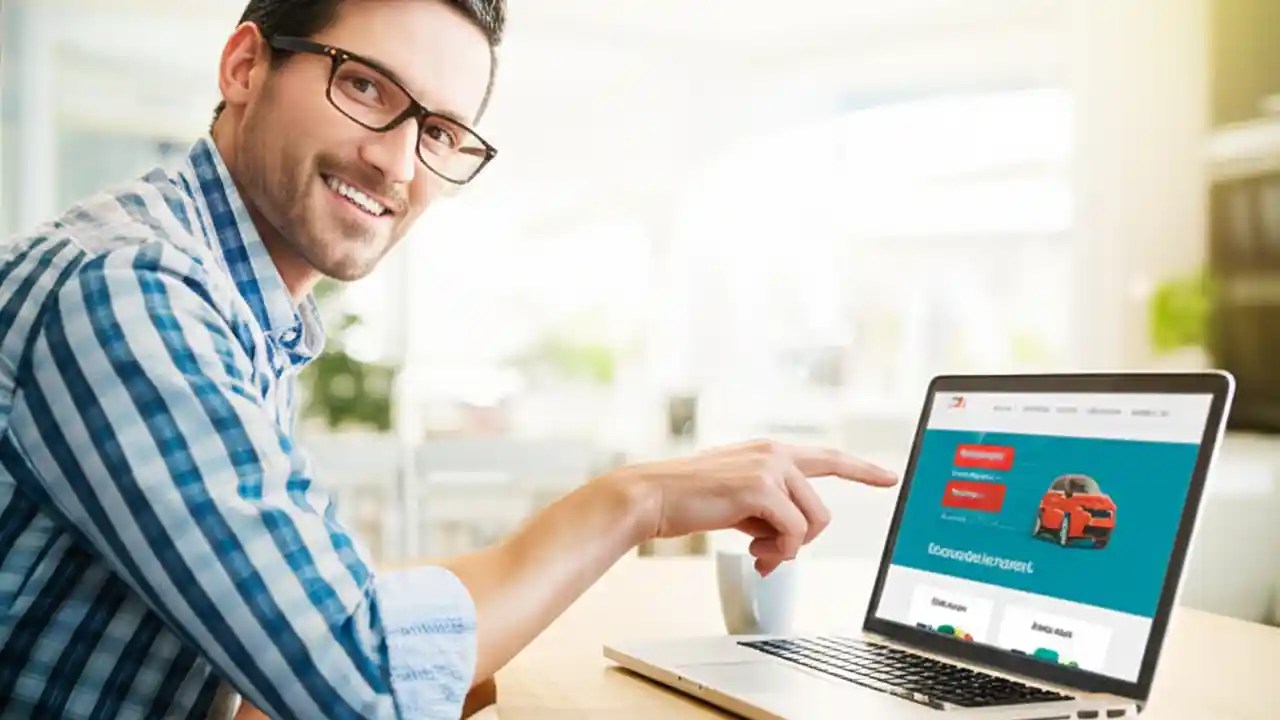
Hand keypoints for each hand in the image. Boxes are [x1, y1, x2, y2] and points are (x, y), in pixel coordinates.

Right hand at [618, 439, 898, 574]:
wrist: (653, 496)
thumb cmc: (689, 500)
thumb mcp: (736, 499)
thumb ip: (767, 508)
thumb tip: (788, 542)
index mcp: (770, 452)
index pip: (827, 457)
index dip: (861, 469)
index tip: (889, 477)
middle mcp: (774, 453)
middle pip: (822, 510)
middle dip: (800, 542)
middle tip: (768, 556)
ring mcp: (769, 467)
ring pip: (812, 523)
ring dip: (787, 549)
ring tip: (757, 553)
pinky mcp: (760, 488)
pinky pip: (793, 532)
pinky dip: (777, 550)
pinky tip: (752, 551)